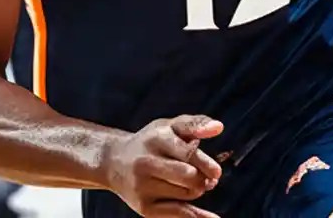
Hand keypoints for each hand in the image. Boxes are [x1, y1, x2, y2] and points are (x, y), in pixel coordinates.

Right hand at [102, 114, 224, 216]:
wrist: (114, 162)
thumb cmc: (151, 142)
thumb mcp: (169, 127)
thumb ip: (194, 124)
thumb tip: (218, 127)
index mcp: (156, 139)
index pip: (188, 153)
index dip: (206, 164)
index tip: (216, 172)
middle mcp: (146, 162)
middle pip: (189, 176)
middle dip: (203, 178)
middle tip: (206, 178)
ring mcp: (143, 187)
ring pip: (187, 194)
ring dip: (196, 190)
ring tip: (190, 183)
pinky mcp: (144, 207)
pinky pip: (178, 213)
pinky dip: (198, 216)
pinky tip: (212, 217)